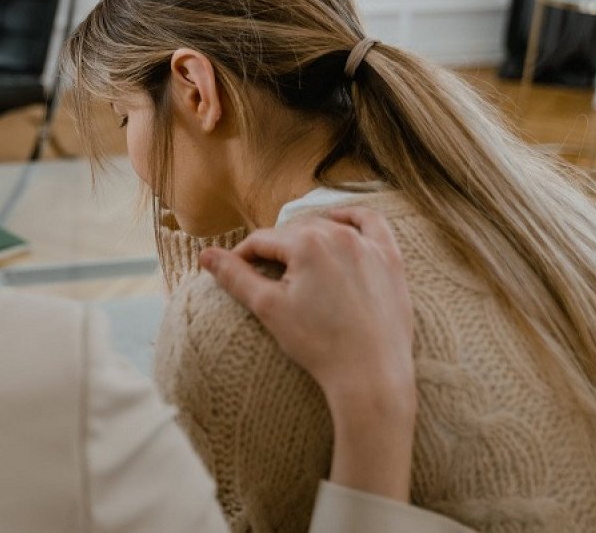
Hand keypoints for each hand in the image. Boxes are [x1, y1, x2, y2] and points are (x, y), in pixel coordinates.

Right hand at [199, 207, 415, 500]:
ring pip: (327, 227)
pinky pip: (372, 224)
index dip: (241, 257)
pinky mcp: (390, 260)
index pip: (261, 241)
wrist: (371, 375)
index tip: (233, 274)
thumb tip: (204, 255)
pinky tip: (338, 223)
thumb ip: (234, 276)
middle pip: (292, 232)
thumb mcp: (268, 308)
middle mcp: (339, 235)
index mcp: (306, 243)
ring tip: (293, 262)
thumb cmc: (318, 344)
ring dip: (306, 238)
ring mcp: (368, 246)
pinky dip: (352, 219)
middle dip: (274, 250)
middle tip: (262, 276)